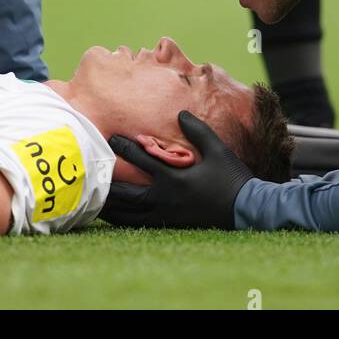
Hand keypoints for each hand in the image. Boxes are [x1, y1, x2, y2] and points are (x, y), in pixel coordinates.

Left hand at [101, 111, 252, 229]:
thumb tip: (180, 114)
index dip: (124, 147)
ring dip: (110, 205)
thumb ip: (198, 131)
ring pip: (128, 213)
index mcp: (174, 178)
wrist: (246, 210)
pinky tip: (115, 217)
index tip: (111, 138)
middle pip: (125, 193)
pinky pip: (138, 224)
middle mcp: (165, 198)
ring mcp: (166, 214)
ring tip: (94, 198)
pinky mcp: (170, 224)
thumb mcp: (218, 150)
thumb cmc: (232, 178)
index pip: (141, 160)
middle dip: (107, 181)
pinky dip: (123, 220)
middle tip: (92, 171)